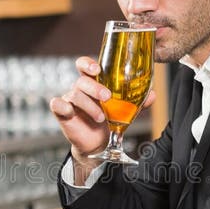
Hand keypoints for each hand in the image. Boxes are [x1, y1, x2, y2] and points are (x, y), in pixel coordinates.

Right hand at [50, 56, 154, 183]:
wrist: (99, 144)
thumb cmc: (110, 121)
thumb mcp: (125, 110)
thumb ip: (138, 102)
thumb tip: (152, 94)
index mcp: (94, 83)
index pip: (85, 66)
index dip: (88, 64)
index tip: (97, 69)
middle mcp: (81, 89)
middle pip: (82, 80)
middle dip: (95, 88)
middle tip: (107, 97)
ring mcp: (70, 100)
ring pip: (75, 94)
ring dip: (90, 106)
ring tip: (102, 118)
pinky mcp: (63, 113)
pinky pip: (57, 104)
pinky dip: (63, 106)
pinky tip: (71, 112)